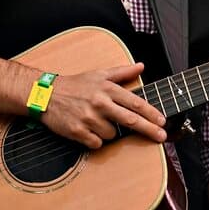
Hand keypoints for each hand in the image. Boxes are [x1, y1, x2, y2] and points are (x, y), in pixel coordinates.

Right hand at [39, 62, 166, 149]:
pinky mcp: (78, 131)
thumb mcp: (98, 74)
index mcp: (106, 88)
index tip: (162, 121)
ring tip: (97, 121)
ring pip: (112, 134)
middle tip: (161, 136)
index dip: (151, 113)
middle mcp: (99, 102)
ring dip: (109, 132)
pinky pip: (97, 143)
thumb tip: (141, 66)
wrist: (45, 94)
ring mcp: (88, 118)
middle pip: (130, 120)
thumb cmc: (75, 84)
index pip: (134, 102)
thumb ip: (121, 72)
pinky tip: (88, 130)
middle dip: (148, 129)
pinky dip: (95, 140)